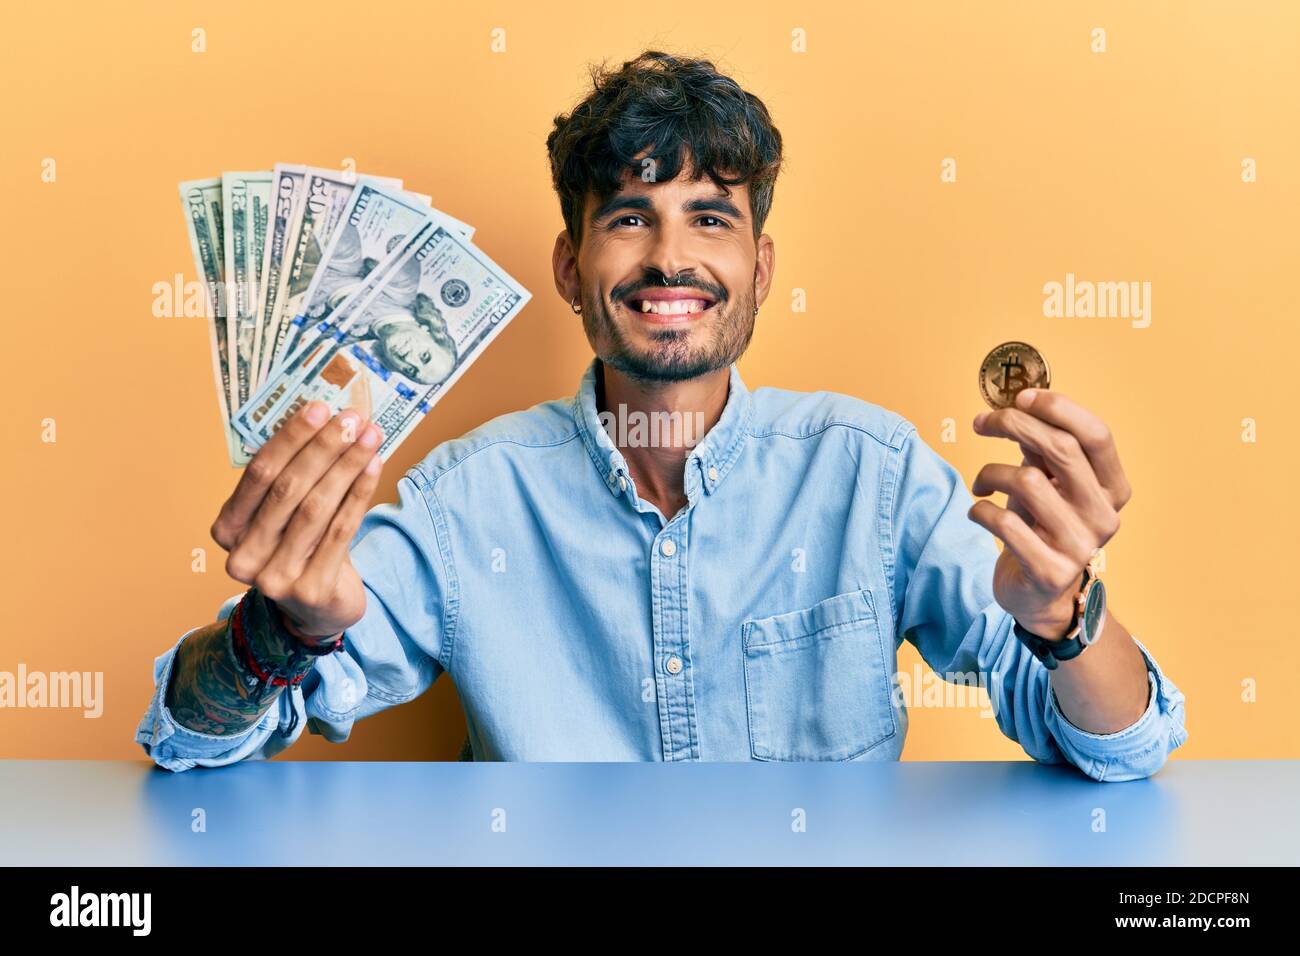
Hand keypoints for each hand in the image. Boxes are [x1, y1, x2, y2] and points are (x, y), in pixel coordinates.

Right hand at [209, 401, 383, 643]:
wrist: (316, 611)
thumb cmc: (300, 549)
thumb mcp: (283, 516)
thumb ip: (291, 478)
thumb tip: (325, 420)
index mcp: (227, 529)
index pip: (258, 474)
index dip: (290, 439)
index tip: (318, 408)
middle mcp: (243, 556)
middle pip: (288, 489)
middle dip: (323, 448)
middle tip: (351, 418)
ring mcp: (275, 577)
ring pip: (316, 508)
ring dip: (346, 465)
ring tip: (370, 436)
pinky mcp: (310, 589)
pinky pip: (340, 531)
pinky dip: (359, 493)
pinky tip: (374, 466)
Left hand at [968, 388, 1130, 638]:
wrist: (1040, 596)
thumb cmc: (1042, 528)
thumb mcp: (1048, 484)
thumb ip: (1042, 448)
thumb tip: (1019, 404)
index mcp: (1113, 489)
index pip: (1096, 435)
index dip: (1057, 408)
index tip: (1020, 397)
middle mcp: (1103, 516)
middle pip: (1060, 449)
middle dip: (1013, 425)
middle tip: (981, 422)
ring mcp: (1079, 546)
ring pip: (1027, 481)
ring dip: (990, 473)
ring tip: (981, 483)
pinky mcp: (1048, 571)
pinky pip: (1005, 523)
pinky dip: (981, 509)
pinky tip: (979, 511)